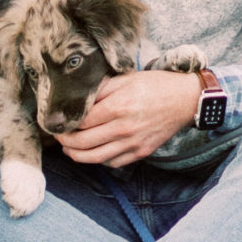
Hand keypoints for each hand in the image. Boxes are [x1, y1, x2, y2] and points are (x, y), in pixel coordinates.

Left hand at [55, 71, 199, 168]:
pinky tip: (93, 151)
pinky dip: (99, 160)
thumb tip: (78, 98)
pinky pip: (113, 163)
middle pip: (84, 143)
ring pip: (96, 158)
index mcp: (119, 106)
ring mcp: (133, 144)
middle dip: (66, 141)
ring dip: (77, 155)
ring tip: (69, 148)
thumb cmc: (155, 85)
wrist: (183, 100)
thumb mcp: (126, 78)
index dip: (66, 124)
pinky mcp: (140, 153)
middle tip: (59, 136)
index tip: (57, 121)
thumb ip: (101, 89)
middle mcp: (124, 128)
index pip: (83, 122)